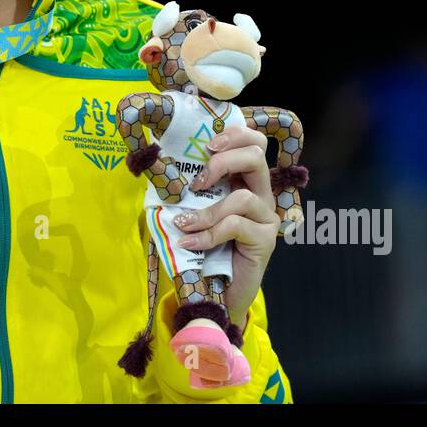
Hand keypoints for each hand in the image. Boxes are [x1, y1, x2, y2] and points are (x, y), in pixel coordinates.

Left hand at [175, 126, 279, 325]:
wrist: (217, 293)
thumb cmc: (204, 248)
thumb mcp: (195, 212)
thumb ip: (191, 191)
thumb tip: (160, 167)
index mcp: (245, 181)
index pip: (254, 143)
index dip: (235, 134)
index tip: (207, 145)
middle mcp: (261, 194)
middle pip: (257, 156)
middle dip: (223, 161)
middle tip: (199, 179)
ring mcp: (266, 218)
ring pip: (243, 197)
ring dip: (207, 211)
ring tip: (185, 224)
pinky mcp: (265, 240)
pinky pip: (236, 226)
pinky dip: (209, 233)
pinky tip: (191, 243)